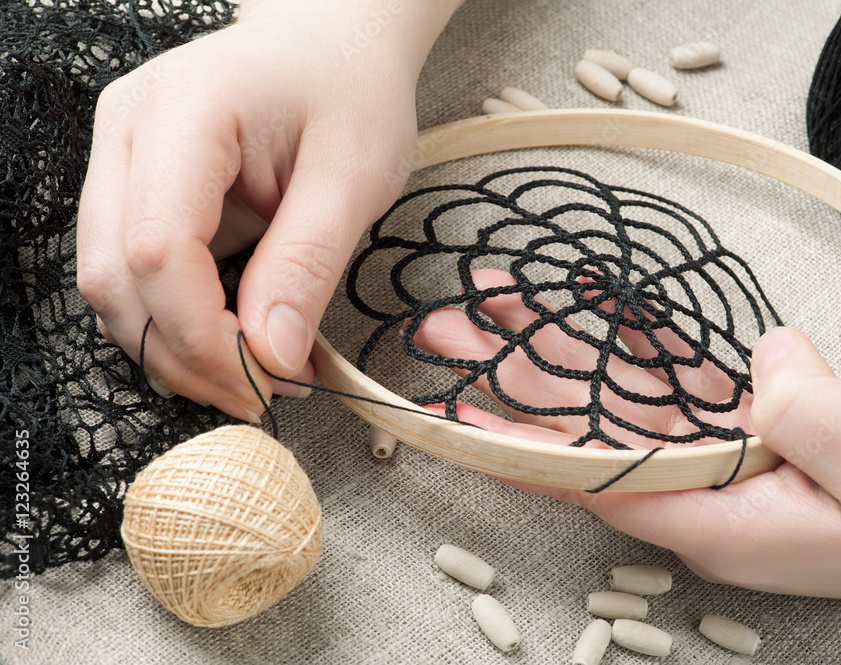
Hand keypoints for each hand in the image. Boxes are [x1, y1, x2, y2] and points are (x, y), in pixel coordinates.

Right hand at [77, 0, 461, 420]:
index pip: (157, 249)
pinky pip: (132, 272)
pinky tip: (231, 339)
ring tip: (254, 371)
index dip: (203, 335)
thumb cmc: (349, 92)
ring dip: (175, 347)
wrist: (331, 45)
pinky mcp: (132, 187)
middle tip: (261, 392)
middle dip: (184, 354)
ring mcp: (119, 158)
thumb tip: (272, 357)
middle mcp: (126, 131)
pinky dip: (176, 321)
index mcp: (183, 111)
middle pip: (115, 277)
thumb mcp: (354, 175)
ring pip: (112, 285)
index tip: (266, 379)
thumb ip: (307, 264)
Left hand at [414, 270, 840, 615]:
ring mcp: (735, 462)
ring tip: (493, 310)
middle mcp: (714, 498)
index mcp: (725, 525)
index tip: (453, 416)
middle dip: (518, 384)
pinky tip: (587, 308)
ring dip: (563, 353)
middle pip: (591, 438)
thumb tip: (757, 360)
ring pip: (626, 404)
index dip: (517, 449)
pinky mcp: (762, 429)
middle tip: (450, 333)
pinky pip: (682, 385)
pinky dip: (636, 345)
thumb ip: (805, 408)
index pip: (594, 486)